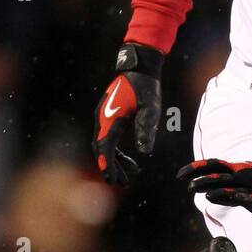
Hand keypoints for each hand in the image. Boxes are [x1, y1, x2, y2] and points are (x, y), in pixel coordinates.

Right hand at [93, 43, 163, 184]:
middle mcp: (102, 118)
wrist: (139, 67)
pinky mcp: (109, 116)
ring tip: (127, 176)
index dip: (107, 164)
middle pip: (101, 149)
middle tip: (121, 183)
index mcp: (110, 118)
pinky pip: (109, 138)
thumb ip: (146, 128)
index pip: (105, 147)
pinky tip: (130, 160)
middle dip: (110, 167)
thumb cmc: (145, 87)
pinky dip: (117, 151)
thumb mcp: (150, 108)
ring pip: (104, 145)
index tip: (111, 180)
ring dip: (114, 161)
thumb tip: (144, 151)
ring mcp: (104, 117)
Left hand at [178, 153, 251, 220]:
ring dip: (215, 188)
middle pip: (219, 175)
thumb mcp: (247, 185)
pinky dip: (235, 197)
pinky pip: (247, 198)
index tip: (179, 174)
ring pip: (231, 185)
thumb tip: (208, 194)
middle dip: (202, 179)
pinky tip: (224, 199)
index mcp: (239, 169)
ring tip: (201, 193)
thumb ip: (228, 190)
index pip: (214, 165)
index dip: (196, 168)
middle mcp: (244, 175)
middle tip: (186, 185)